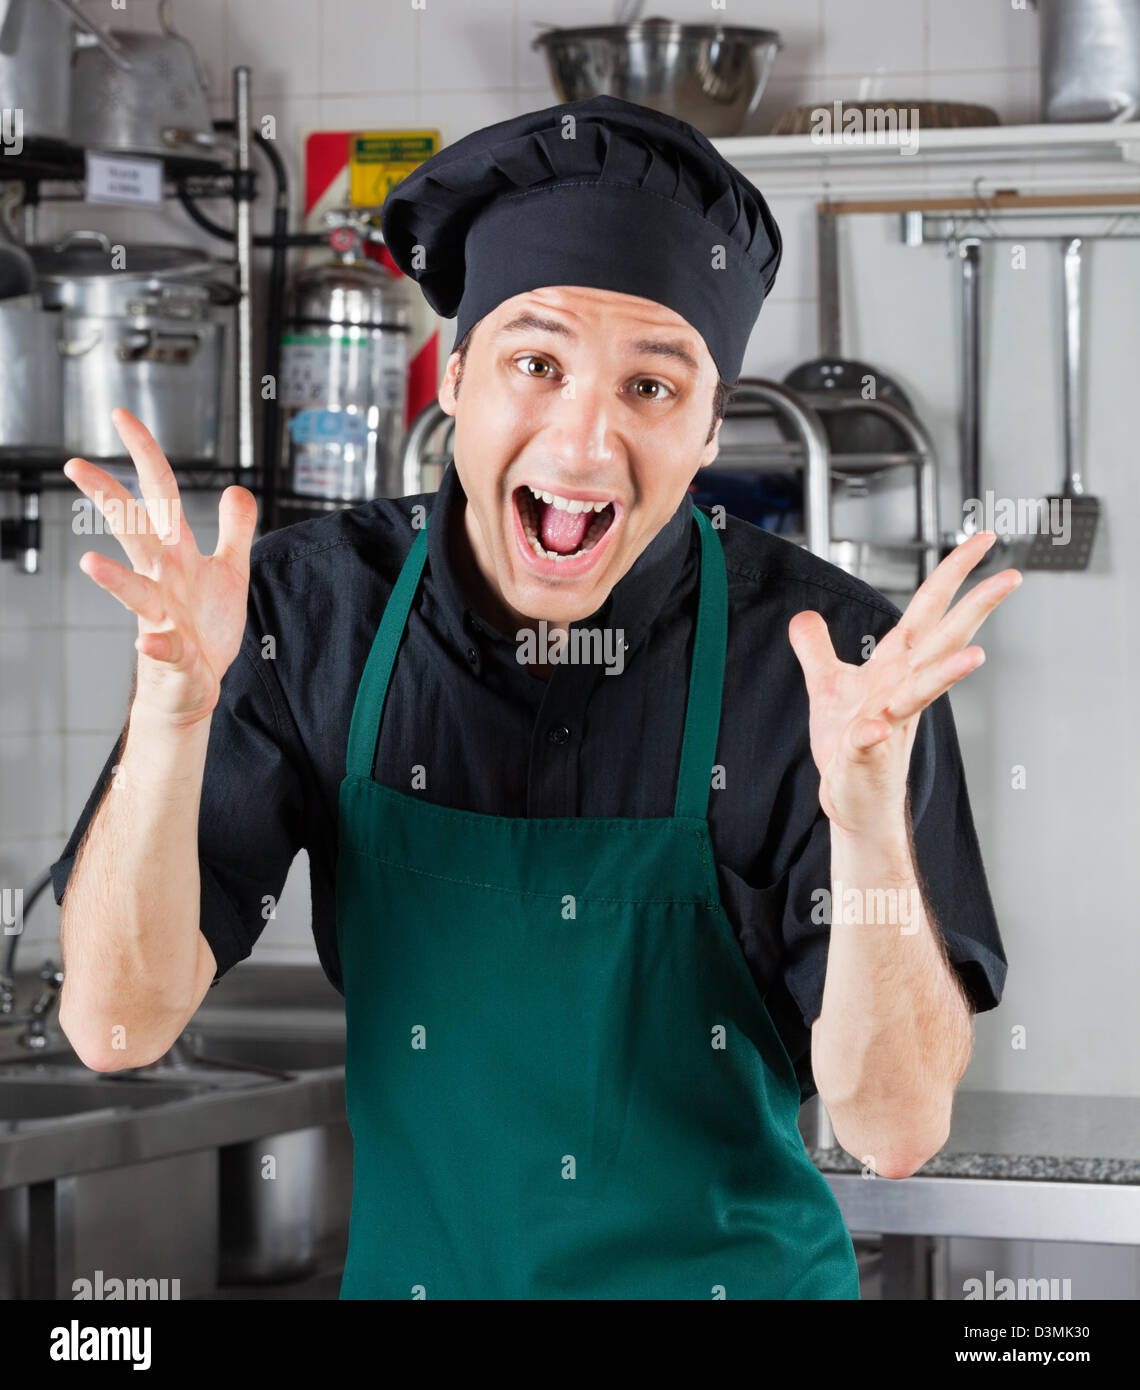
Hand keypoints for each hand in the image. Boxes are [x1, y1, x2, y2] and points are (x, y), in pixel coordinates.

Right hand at [63, 408, 258, 726]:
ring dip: (115, 579)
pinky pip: (162, 647)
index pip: (160, 493)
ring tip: (90, 562)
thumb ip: (235, 529)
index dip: (145, 454)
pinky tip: (147, 640)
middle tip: (75, 465)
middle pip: (134, 531)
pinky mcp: (172, 653)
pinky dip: (156, 643)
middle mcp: (163, 578)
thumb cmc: (206, 626)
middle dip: (108, 499)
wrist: (194, 684)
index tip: (121, 416)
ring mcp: (162, 615)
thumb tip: (239, 488)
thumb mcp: (230, 570)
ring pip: (135, 591)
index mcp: (177, 552)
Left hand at [787, 532, 1020, 837]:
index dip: (953, 573)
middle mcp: (899, 689)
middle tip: (1011, 578)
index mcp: (895, 666)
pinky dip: (871, 735)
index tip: (984, 540)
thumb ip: (816, 648)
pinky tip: (871, 729)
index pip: (928, 610)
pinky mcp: (866, 756)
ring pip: (920, 693)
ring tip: (975, 657)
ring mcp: (888, 723)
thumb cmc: (850, 744)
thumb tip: (805, 616)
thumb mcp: (826, 684)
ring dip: (945, 675)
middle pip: (941, 642)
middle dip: (975, 610)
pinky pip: (869, 743)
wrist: (851, 798)